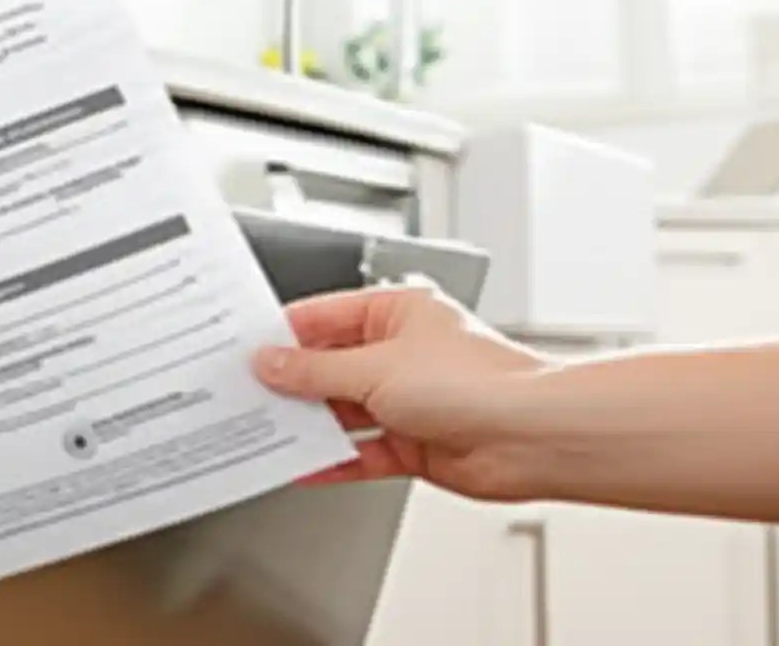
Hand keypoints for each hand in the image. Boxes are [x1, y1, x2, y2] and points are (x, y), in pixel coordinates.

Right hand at [253, 280, 550, 500]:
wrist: (533, 436)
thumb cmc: (479, 382)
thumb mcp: (375, 367)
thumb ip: (315, 371)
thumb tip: (271, 364)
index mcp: (398, 313)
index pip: (325, 318)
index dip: (283, 335)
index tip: (245, 350)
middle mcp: (403, 354)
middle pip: (330, 367)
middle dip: (291, 383)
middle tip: (247, 394)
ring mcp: (408, 401)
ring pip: (342, 411)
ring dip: (309, 423)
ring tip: (266, 430)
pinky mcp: (413, 444)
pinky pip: (359, 452)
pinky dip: (331, 460)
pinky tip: (303, 465)